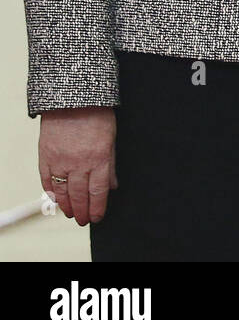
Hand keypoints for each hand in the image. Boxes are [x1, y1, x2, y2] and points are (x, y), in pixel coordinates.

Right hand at [39, 107, 116, 224]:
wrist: (72, 99)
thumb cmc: (96, 114)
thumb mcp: (111, 138)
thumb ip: (111, 163)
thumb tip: (113, 185)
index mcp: (99, 157)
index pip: (98, 191)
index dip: (98, 207)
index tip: (97, 217)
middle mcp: (79, 163)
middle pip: (80, 195)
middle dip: (83, 211)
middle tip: (84, 220)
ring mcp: (60, 161)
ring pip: (63, 192)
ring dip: (67, 206)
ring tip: (72, 214)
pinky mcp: (46, 157)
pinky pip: (47, 181)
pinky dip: (52, 192)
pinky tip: (56, 199)